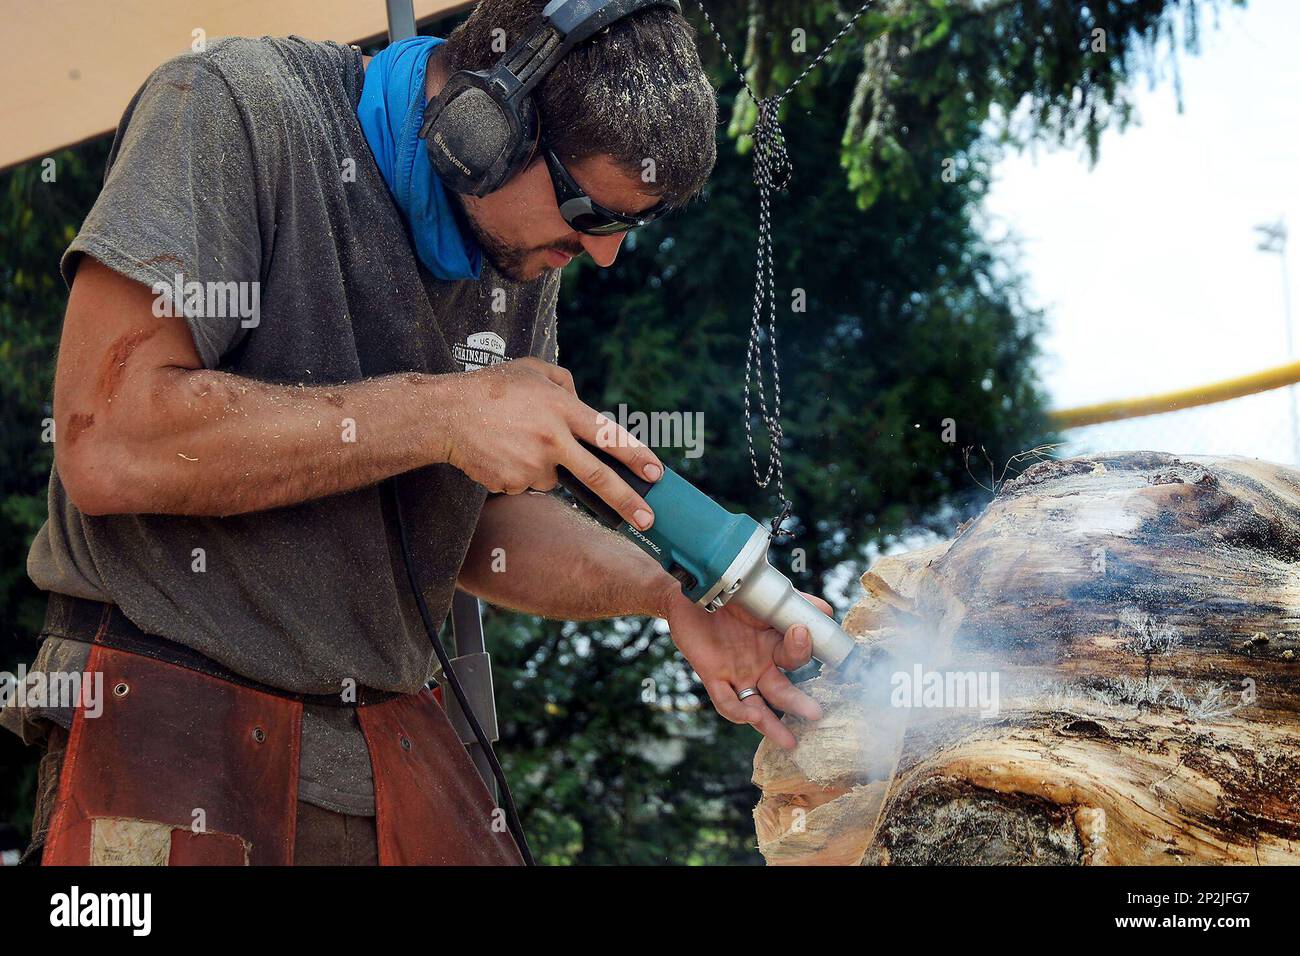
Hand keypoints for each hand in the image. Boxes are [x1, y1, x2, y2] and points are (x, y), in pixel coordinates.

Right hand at [437, 357, 661, 528]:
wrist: (445, 414)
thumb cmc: (490, 387)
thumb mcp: (533, 369)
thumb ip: (565, 382)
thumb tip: (583, 400)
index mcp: (562, 409)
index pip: (609, 436)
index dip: (635, 456)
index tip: (656, 474)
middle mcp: (552, 439)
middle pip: (596, 476)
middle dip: (626, 501)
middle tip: (648, 519)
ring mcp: (531, 464)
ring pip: (554, 478)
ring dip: (544, 465)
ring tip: (515, 440)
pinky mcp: (512, 483)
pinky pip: (527, 484)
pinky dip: (519, 472)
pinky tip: (501, 452)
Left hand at [664, 589, 828, 748]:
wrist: (695, 591)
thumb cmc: (733, 595)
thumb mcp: (766, 597)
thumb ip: (796, 604)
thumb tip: (826, 611)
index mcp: (775, 647)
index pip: (796, 658)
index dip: (802, 648)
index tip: (802, 632)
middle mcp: (759, 666)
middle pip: (782, 692)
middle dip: (799, 704)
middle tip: (816, 714)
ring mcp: (737, 674)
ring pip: (758, 706)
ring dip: (772, 724)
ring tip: (790, 741)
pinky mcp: (713, 677)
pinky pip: (726, 702)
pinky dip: (739, 712)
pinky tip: (750, 717)